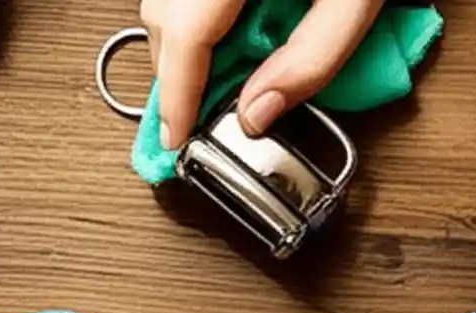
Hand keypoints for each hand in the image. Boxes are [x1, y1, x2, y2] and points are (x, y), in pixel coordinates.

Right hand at [141, 0, 381, 147]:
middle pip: (164, 16)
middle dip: (178, 72)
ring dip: (185, 43)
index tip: (176, 135)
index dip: (176, 93)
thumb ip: (312, 59)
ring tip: (226, 73)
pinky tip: (231, 30)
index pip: (185, 33)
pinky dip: (193, 14)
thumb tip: (258, 113)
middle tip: (203, 114)